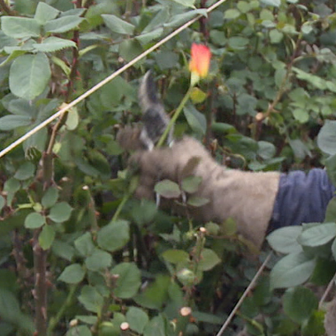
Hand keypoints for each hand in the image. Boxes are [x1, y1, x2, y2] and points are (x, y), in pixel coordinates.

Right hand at [117, 127, 277, 249]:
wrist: (215, 197)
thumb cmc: (193, 170)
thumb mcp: (167, 157)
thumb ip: (146, 157)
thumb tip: (132, 161)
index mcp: (177, 145)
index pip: (151, 138)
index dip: (135, 139)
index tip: (120, 140)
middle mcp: (174, 160)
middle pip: (147, 161)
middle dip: (140, 168)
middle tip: (138, 172)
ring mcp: (174, 179)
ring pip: (148, 179)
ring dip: (143, 183)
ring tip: (146, 188)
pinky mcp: (173, 197)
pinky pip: (154, 194)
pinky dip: (148, 195)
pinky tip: (147, 196)